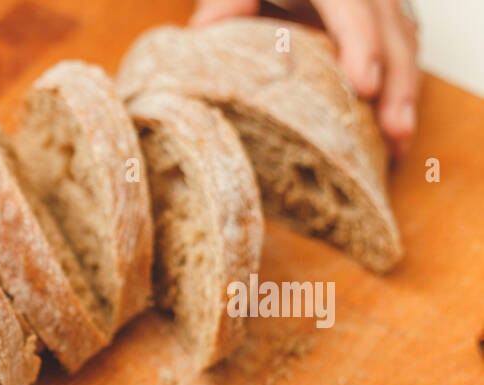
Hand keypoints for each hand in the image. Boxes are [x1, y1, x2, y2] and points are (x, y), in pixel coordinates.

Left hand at [190, 0, 419, 157]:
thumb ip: (227, 1)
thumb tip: (206, 28)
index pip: (353, 3)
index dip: (363, 42)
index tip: (364, 86)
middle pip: (390, 26)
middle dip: (397, 80)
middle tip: (395, 132)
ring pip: (404, 37)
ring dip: (406, 90)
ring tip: (399, 142)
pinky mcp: (383, 12)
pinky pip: (402, 44)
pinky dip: (401, 84)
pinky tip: (396, 129)